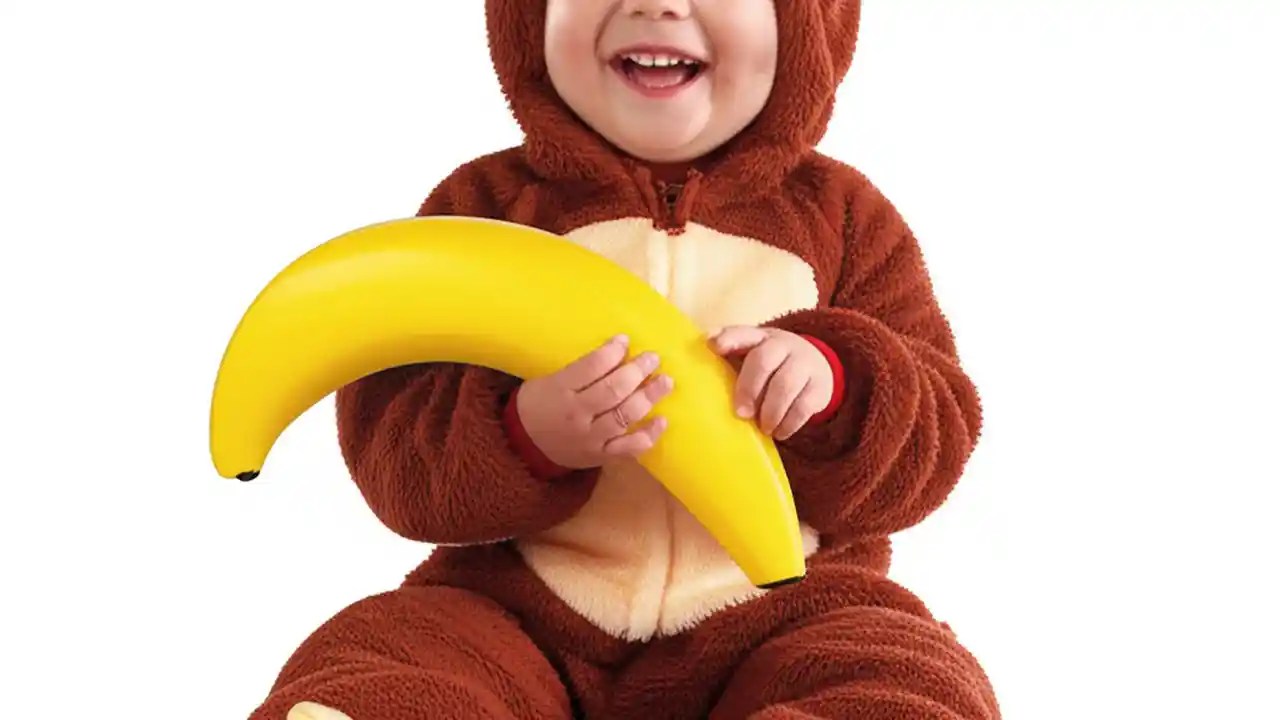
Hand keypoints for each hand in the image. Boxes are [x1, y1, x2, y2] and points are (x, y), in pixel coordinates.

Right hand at [516, 335, 672, 468]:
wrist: (523, 447)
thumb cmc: (537, 405)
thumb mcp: (549, 380)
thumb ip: (579, 370)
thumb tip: (616, 350)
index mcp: (560, 390)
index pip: (591, 367)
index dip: (613, 352)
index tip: (625, 340)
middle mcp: (577, 415)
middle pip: (613, 391)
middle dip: (637, 371)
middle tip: (653, 358)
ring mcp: (591, 438)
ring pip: (624, 416)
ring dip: (648, 397)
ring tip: (665, 382)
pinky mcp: (601, 456)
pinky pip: (629, 448)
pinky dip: (648, 435)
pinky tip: (662, 420)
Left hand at [710, 326, 832, 439]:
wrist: (817, 367)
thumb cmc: (771, 368)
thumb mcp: (754, 358)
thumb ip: (730, 366)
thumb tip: (698, 393)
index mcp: (759, 338)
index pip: (743, 333)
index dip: (728, 338)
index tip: (712, 346)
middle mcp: (782, 346)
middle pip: (763, 360)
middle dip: (749, 387)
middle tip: (741, 413)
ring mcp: (803, 364)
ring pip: (785, 384)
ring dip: (770, 410)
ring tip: (763, 427)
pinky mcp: (819, 386)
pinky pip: (804, 405)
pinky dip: (789, 423)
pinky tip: (779, 433)